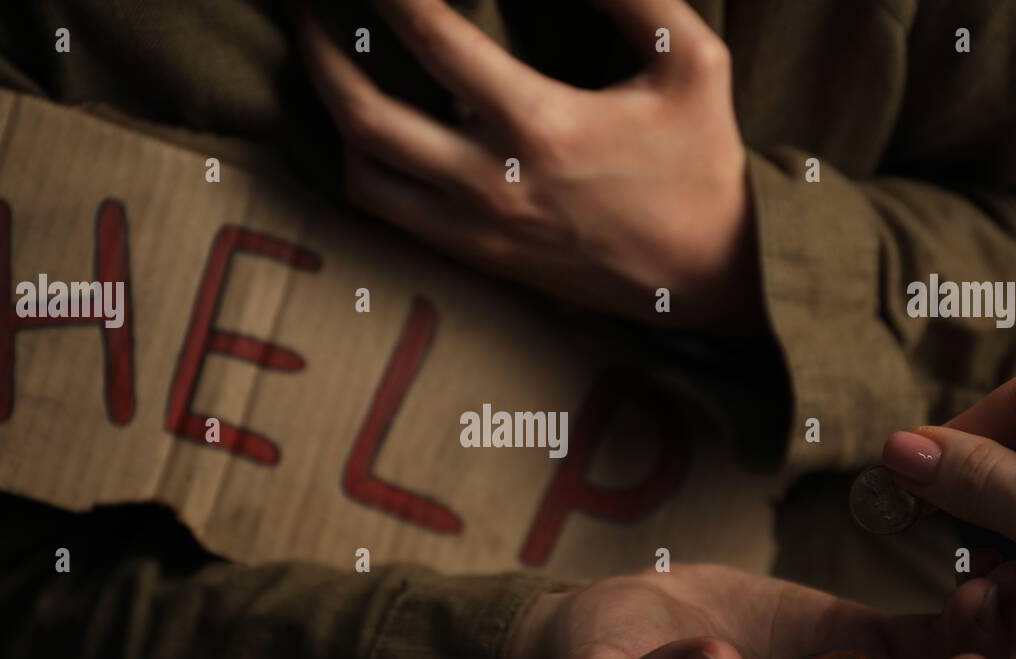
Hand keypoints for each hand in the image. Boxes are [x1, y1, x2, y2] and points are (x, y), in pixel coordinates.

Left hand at [297, 0, 756, 331]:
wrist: (708, 275)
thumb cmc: (703, 164)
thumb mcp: (692, 60)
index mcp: (541, 127)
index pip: (433, 37)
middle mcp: (493, 183)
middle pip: (367, 113)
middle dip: (321, 48)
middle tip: (307, 4)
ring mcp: (477, 229)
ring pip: (364, 172)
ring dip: (331, 111)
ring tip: (325, 64)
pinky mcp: (477, 258)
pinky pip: (390, 213)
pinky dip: (361, 165)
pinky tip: (363, 129)